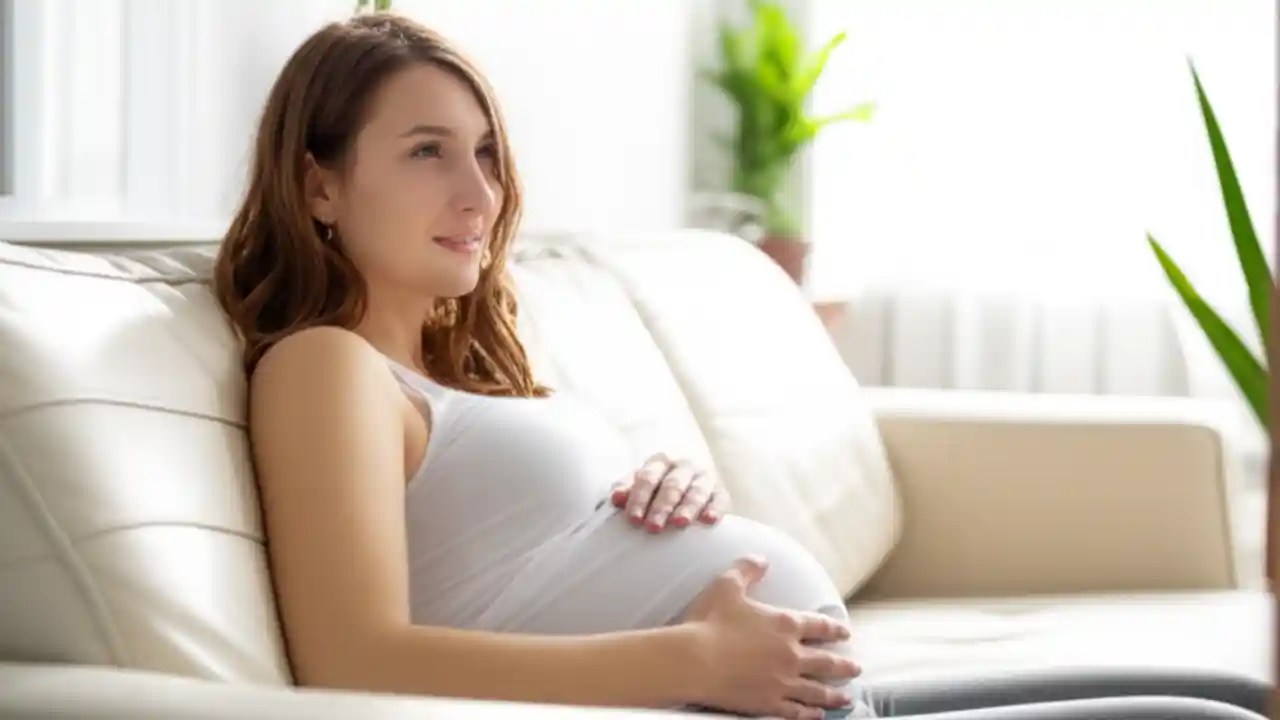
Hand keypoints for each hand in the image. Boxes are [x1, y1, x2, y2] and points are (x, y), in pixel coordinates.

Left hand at [610, 452, 730, 532]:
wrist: (686, 487)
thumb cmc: (655, 491)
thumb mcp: (638, 487)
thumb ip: (626, 491)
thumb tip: (616, 498)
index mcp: (660, 461)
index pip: (648, 477)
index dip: (639, 498)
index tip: (633, 519)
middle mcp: (684, 465)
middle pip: (672, 485)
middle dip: (662, 506)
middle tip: (653, 527)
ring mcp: (704, 477)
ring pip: (696, 491)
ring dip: (687, 508)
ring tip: (679, 523)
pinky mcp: (720, 492)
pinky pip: (719, 499)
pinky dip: (714, 509)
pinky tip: (708, 520)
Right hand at [680, 556, 860, 719]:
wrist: (694, 660)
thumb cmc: (709, 622)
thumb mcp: (727, 586)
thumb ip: (747, 570)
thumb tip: (762, 559)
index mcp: (785, 624)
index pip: (819, 626)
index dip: (834, 629)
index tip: (845, 633)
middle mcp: (791, 654)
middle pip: (826, 662)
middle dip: (843, 666)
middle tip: (856, 669)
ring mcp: (782, 682)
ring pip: (817, 690)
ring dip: (834, 695)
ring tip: (846, 698)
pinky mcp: (769, 704)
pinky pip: (797, 712)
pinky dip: (810, 715)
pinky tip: (817, 716)